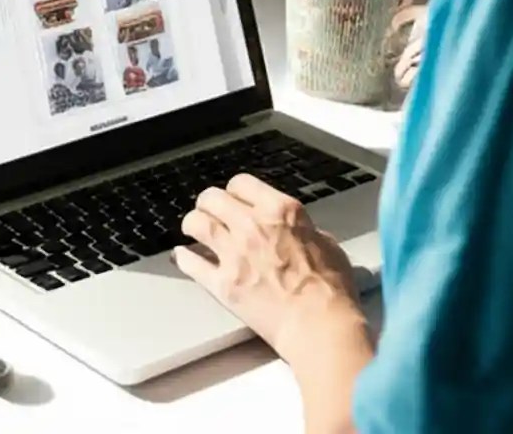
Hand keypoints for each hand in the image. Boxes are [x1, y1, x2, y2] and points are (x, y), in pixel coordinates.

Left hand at [175, 175, 366, 368]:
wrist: (320, 327)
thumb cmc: (331, 291)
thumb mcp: (328, 245)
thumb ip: (303, 231)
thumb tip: (296, 232)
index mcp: (280, 212)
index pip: (241, 183)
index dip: (234, 191)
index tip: (233, 198)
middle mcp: (253, 227)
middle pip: (212, 199)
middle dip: (209, 203)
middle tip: (209, 211)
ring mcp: (234, 254)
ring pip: (196, 223)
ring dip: (192, 224)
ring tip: (193, 228)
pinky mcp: (222, 283)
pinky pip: (191, 263)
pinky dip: (183, 258)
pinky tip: (181, 256)